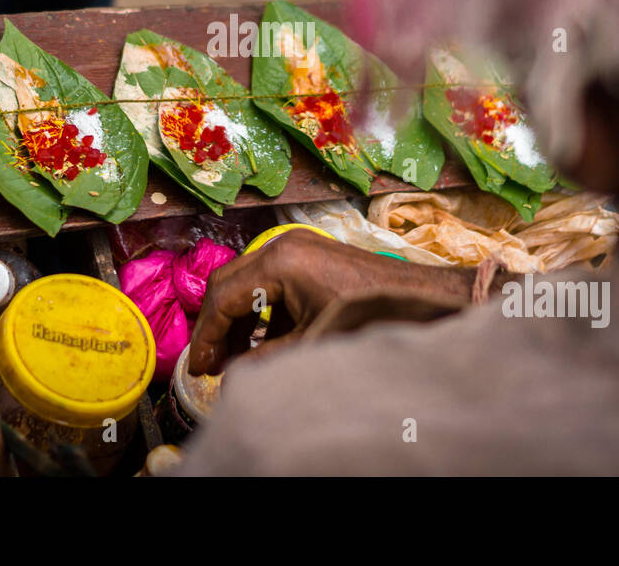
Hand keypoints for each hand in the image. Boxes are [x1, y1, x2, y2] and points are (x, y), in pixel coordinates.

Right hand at [188, 230, 477, 375]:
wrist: (417, 299)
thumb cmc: (366, 316)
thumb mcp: (310, 342)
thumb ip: (265, 357)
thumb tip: (231, 375)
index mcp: (279, 261)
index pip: (223, 298)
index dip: (207, 337)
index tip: (200, 367)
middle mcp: (282, 244)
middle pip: (227, 283)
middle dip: (216, 325)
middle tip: (209, 363)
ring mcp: (296, 245)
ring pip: (246, 281)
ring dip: (237, 319)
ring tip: (234, 358)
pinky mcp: (309, 253)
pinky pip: (269, 280)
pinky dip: (260, 310)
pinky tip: (261, 341)